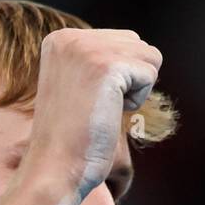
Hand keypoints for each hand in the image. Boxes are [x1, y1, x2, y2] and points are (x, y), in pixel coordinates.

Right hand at [21, 28, 162, 199]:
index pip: (121, 39)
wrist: (55, 167)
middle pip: (137, 43)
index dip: (118, 78)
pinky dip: (136, 101)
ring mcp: (88, 48)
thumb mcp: (79, 87)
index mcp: (61, 39)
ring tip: (102, 109)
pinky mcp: (107, 66)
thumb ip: (101, 61)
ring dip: (134, 90)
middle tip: (97, 107)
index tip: (87, 101)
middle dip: (129, 80)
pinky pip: (149, 74)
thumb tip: (143, 50)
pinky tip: (108, 114)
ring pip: (148, 56)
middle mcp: (71, 37)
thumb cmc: (71, 139)